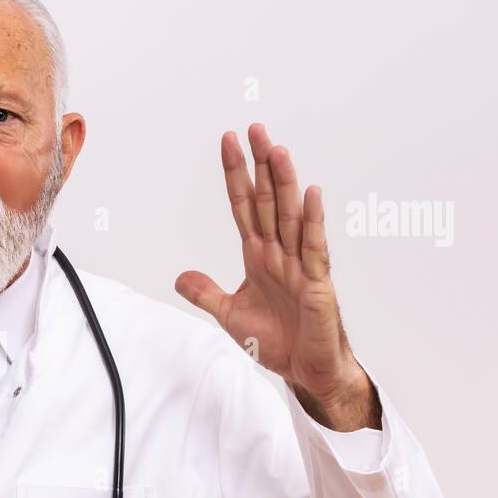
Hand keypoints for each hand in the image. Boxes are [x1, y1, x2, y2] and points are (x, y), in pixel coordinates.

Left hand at [174, 124, 379, 430]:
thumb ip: (206, 293)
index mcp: (259, 256)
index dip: (235, 176)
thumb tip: (179, 277)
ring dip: (283, 183)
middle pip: (267, 200)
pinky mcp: (318, 283)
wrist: (306, 369)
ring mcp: (301, 265)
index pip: (244, 207)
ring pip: (289, 216)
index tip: (228, 143)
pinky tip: (310, 193)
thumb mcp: (229, 315)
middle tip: (253, 128)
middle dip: (259, 165)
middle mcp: (280, 253)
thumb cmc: (276, 341)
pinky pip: (313, 247)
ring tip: (275, 150)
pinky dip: (311, 221)